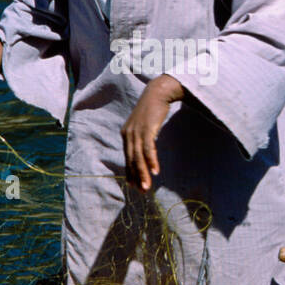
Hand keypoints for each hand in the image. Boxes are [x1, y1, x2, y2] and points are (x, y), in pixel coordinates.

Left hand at [121, 74, 183, 190]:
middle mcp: (129, 134)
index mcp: (126, 134)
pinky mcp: (147, 128)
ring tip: (147, 187)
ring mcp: (137, 131)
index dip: (131, 173)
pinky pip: (148, 149)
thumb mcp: (144, 124)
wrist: (158, 92)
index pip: (128, 158)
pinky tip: (156, 171)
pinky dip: (151, 161)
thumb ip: (141, 137)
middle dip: (137, 177)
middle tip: (142, 192)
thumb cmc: (153, 109)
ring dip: (143, 174)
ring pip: (138, 157)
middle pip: (132, 160)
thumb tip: (143, 151)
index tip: (135, 186)